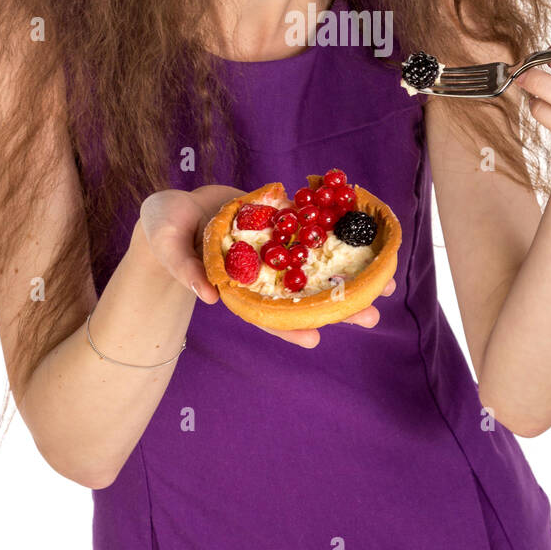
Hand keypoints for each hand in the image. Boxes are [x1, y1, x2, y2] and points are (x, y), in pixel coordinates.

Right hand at [138, 185, 393, 347]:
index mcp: (237, 289)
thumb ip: (185, 269)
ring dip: (350, 276)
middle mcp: (262, 276)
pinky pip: (313, 234)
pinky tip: (365, 240)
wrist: (175, 209)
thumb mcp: (167, 247)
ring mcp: (275, 253)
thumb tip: (207, 295)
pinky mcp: (281, 227)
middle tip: (373, 317)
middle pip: (303, 297)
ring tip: (387, 284)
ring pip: (317, 269)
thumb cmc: (163, 232)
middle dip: (338, 308)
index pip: (265, 315)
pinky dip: (338, 238)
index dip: (288, 328)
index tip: (315, 340)